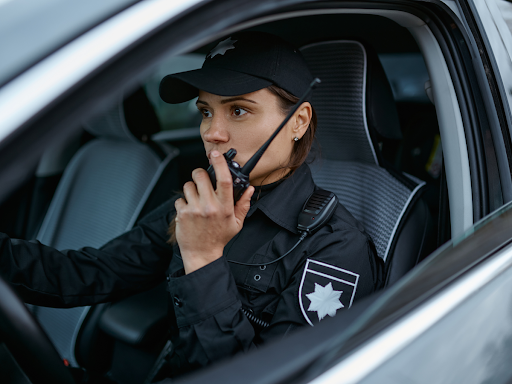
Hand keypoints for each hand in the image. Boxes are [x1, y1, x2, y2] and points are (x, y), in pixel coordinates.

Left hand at [174, 150, 253, 273]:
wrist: (202, 254)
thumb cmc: (219, 237)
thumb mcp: (237, 223)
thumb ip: (243, 204)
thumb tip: (250, 189)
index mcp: (225, 207)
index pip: (224, 180)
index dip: (220, 163)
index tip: (216, 155)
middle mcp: (210, 207)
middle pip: (201, 176)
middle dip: (200, 174)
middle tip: (202, 181)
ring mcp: (195, 210)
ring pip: (188, 185)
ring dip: (191, 189)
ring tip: (196, 200)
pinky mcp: (182, 214)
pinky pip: (179, 198)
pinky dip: (182, 203)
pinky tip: (189, 211)